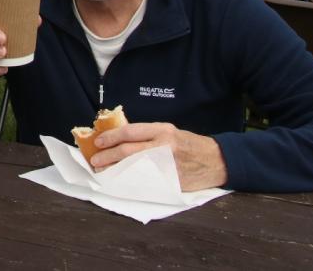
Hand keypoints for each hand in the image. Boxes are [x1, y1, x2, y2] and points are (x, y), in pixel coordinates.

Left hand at [90, 122, 227, 190]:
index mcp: (162, 130)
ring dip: (115, 171)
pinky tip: (120, 183)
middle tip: (95, 161)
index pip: (130, 131)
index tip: (97, 142)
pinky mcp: (171, 181)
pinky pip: (145, 182)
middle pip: (128, 151)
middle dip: (108, 156)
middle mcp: (164, 145)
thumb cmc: (189, 144)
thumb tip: (119, 139)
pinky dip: (129, 182)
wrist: (216, 161)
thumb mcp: (169, 132)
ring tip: (103, 172)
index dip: (110, 137)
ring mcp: (167, 165)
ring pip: (133, 168)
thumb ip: (148, 135)